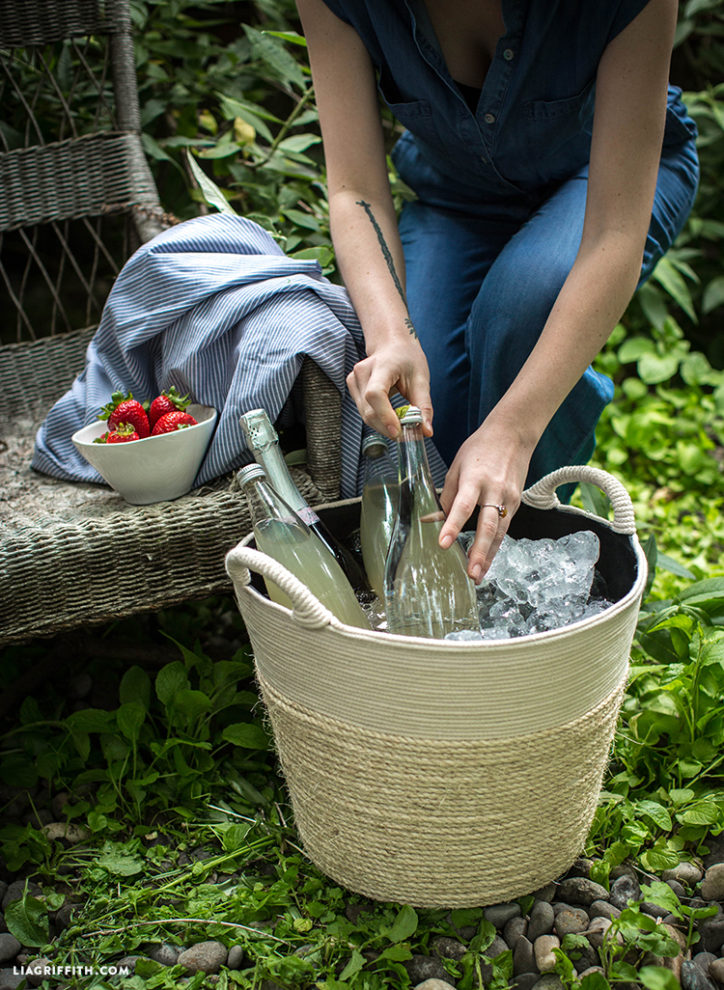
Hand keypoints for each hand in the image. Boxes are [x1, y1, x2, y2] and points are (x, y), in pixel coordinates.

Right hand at [346, 336, 433, 438]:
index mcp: (381, 366)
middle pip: (369, 410)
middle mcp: (362, 372)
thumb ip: (423, 407)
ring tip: (401, 426)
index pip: (376, 394)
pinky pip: (363, 411)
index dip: (385, 416)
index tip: (398, 432)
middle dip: (388, 427)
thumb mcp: (421, 379)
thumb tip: (426, 432)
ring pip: (365, 414)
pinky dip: (378, 420)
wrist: (392, 345)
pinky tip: (390, 418)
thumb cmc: (407, 359)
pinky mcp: (352, 387)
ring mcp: (353, 379)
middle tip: (407, 435)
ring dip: (383, 426)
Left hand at [437, 415, 535, 581]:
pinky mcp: (517, 503)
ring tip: (478, 575)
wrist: (513, 435)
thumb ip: (446, 495)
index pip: (462, 506)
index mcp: (475, 479)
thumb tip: (432, 520)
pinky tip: (486, 559)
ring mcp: (509, 498)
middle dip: (479, 552)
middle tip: (471, 573)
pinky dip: (495, 545)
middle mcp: (494, 490)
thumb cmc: (480, 449)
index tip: (443, 543)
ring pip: (499, 532)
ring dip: (489, 555)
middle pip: (488, 525)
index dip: (452, 526)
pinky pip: (504, 528)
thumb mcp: (457, 467)